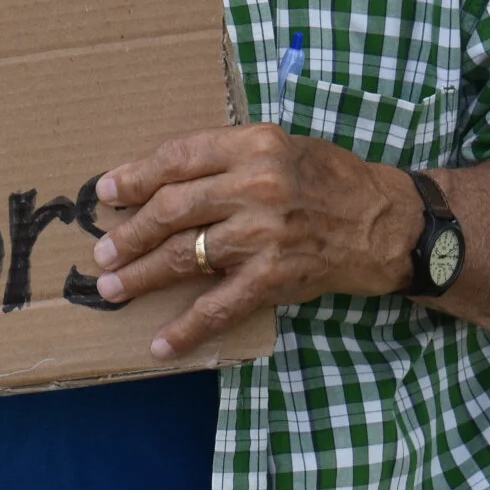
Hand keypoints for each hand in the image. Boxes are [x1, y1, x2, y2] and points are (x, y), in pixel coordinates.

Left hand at [90, 124, 418, 358]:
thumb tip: (161, 179)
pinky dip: (188, 327)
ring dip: (142, 274)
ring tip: (112, 286)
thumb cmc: (328, 180)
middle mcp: (256, 186)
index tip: (107, 191)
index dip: (136, 176)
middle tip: (101, 250)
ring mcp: (265, 234)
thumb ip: (227, 157)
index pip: (178, 158)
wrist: (388, 224)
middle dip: (129, 232)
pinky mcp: (276, 276)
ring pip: (185, 255)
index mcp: (253, 146)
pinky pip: (220, 306)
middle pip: (172, 208)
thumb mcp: (280, 147)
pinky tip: (161, 342)